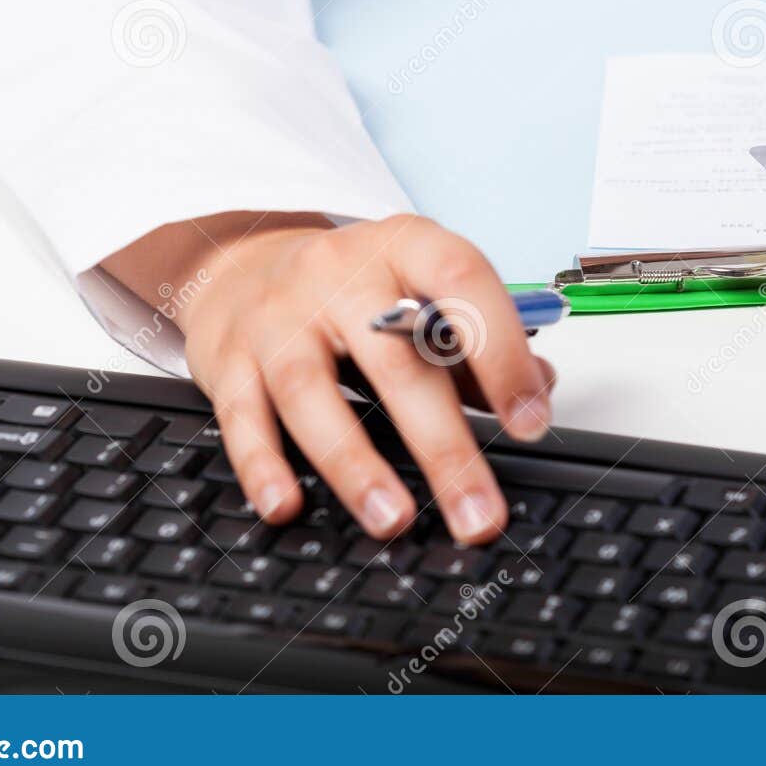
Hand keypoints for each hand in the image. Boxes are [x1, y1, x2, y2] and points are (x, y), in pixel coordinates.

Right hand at [102, 212, 555, 543]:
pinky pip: (242, 414)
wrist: (244, 262)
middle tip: (477, 513)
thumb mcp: (419, 291)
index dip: (502, 352)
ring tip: (393, 520)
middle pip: (395, 361)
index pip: (462, 283)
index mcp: (404, 246)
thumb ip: (475, 344)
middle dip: (443, 448)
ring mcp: (277, 314)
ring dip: (356, 465)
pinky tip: (286, 504)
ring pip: (312, 390)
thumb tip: (538, 389)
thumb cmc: (353, 288)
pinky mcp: (227, 357)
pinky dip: (263, 464)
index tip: (530, 421)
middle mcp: (338, 273)